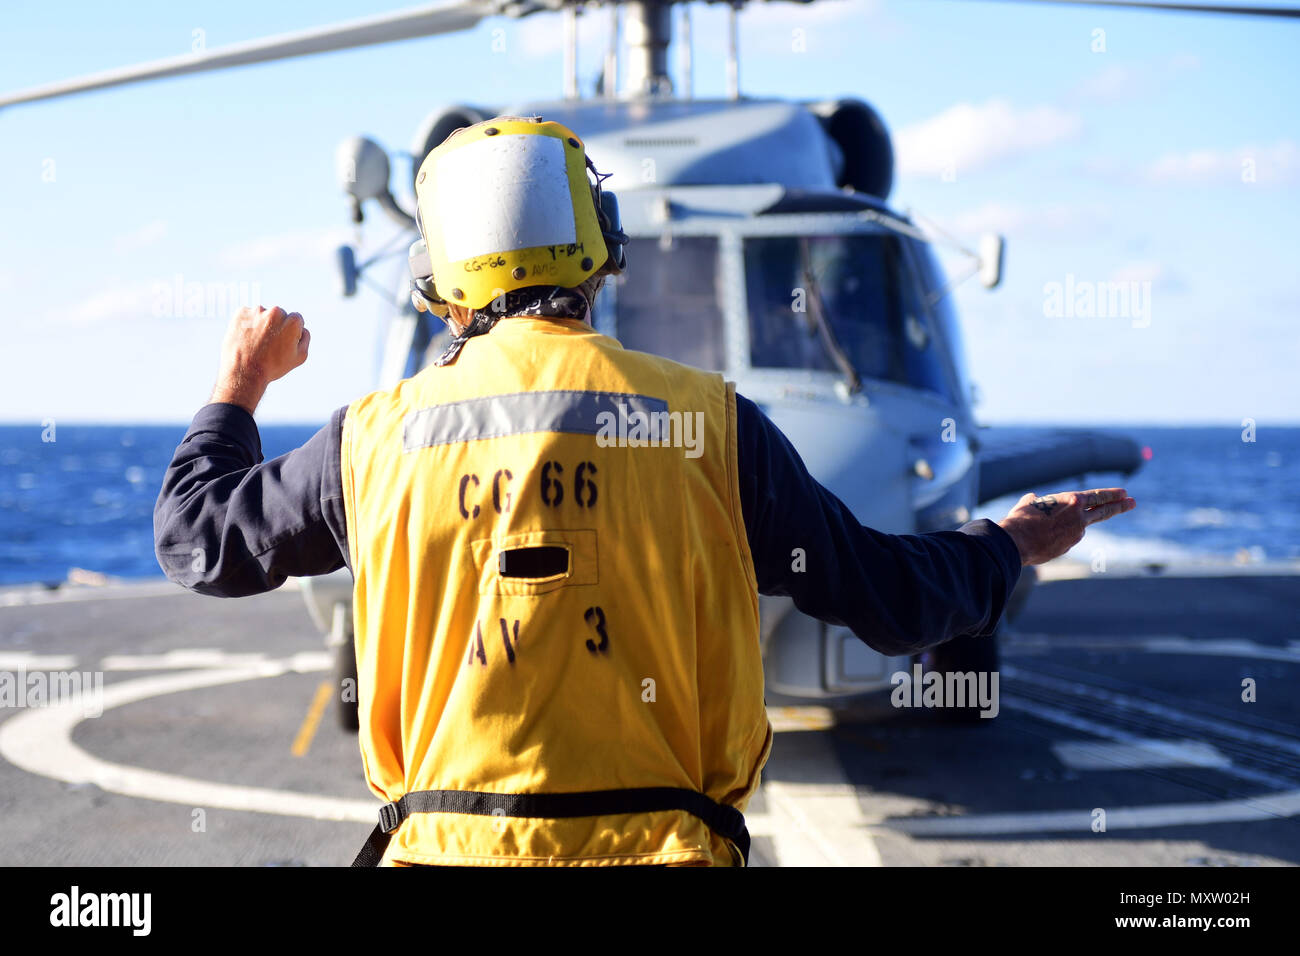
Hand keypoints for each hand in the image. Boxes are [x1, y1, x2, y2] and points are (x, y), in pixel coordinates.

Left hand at [210, 306, 309, 413]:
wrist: (243, 371)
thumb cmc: (273, 366)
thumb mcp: (299, 357)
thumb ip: (305, 338)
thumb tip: (302, 328)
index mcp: (292, 321)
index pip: (296, 319)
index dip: (291, 332)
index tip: (282, 343)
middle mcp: (276, 312)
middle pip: (279, 315)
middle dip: (276, 326)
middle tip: (268, 344)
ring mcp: (257, 311)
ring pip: (262, 315)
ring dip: (261, 324)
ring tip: (255, 343)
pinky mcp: (241, 312)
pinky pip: (247, 315)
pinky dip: (247, 324)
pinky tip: (246, 338)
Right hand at [996, 487, 1135, 565]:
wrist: (1015, 542)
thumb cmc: (1020, 519)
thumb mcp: (1028, 503)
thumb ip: (1036, 500)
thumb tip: (1033, 497)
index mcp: (1072, 501)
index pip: (1097, 496)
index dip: (1111, 495)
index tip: (1124, 494)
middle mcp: (1078, 517)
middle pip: (1103, 511)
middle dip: (1119, 506)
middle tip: (1132, 502)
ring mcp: (1076, 534)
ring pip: (1077, 527)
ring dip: (1067, 526)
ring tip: (1044, 526)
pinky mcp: (1069, 547)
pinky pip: (1066, 539)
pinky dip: (1058, 537)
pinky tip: (1041, 538)